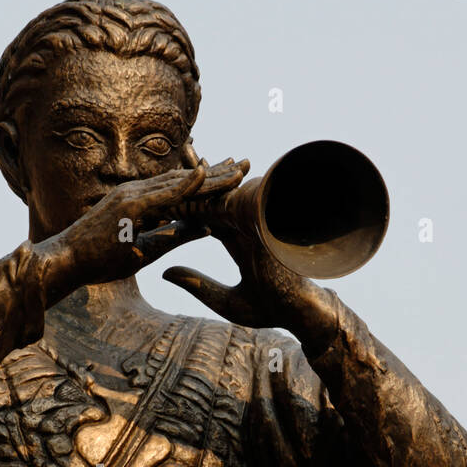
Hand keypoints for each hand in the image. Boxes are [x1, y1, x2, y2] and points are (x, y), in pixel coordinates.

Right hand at [39, 159, 248, 294]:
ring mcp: (133, 195)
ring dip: (209, 175)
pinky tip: (205, 177)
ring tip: (237, 170)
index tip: (235, 177)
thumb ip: (174, 237)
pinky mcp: (128, 205)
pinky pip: (161, 192)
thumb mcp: (146, 250)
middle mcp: (139, 192)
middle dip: (218, 172)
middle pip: (186, 179)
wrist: (66, 261)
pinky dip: (184, 184)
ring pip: (179, 182)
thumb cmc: (98, 259)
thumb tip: (206, 228)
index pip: (183, 189)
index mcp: (143, 202)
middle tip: (247, 165)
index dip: (211, 182)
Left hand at [163, 168, 316, 331]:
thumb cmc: (271, 309)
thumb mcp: (224, 300)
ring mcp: (257, 222)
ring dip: (208, 173)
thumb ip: (196, 284)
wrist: (301, 311)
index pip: (208, 217)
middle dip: (197, 178)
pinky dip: (219, 185)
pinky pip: (237, 197)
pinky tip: (201, 174)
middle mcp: (247, 226)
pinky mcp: (263, 221)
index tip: (165, 196)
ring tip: (186, 154)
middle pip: (216, 196)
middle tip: (178, 156)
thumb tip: (165, 272)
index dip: (187, 205)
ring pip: (226, 191)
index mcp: (240, 241)